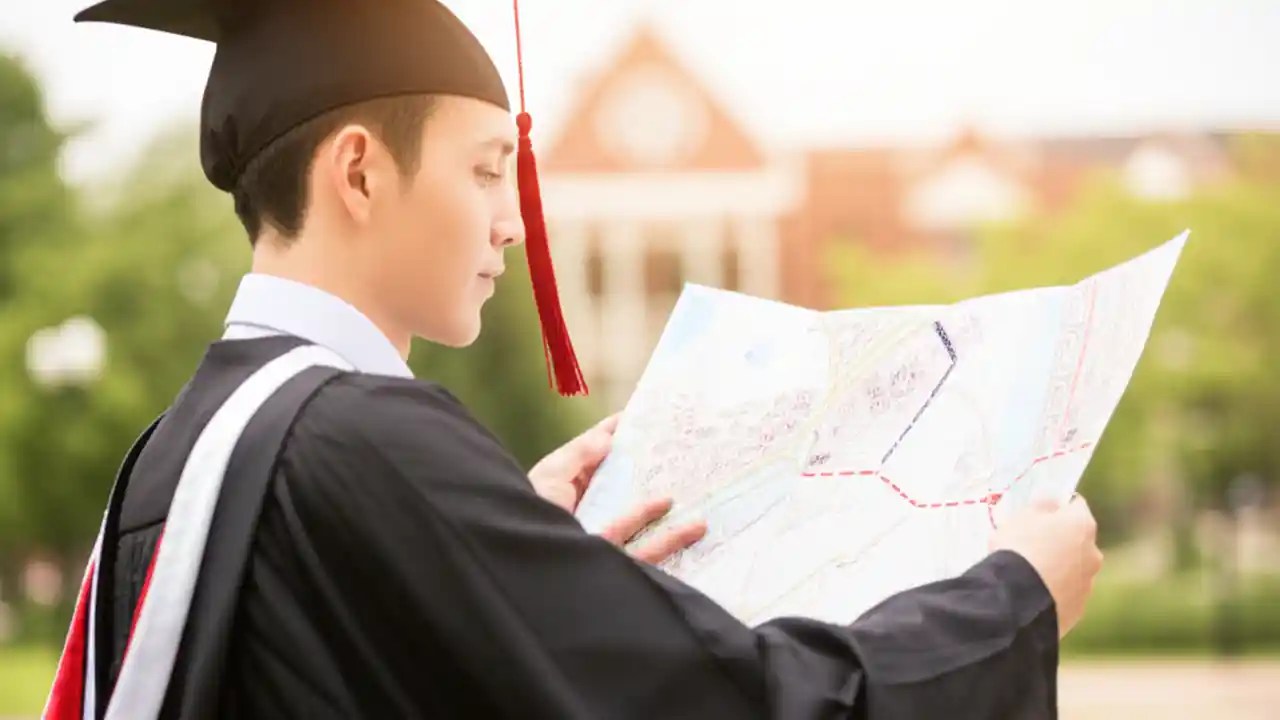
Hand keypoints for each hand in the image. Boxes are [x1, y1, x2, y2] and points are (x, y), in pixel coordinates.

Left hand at [528, 414, 706, 563]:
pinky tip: (695, 526)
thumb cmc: (528, 518)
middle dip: (652, 468)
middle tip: (682, 449)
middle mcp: (591, 511)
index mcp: (571, 489)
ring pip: (645, 518)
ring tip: (696, 487)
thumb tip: (609, 438)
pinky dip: (672, 540)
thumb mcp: (549, 477)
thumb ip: (578, 455)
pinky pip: (649, 552)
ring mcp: (604, 537)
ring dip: (672, 505)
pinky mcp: (615, 562)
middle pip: (627, 485)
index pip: (600, 456)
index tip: (648, 418)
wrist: (525, 569)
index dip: (620, 436)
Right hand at [990, 495, 1103, 637]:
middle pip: (1077, 540)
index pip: (1075, 505)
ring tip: (1029, 574)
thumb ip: (1041, 506)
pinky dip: (1053, 591)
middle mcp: (1093, 553)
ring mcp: (1087, 584)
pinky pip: (1065, 594)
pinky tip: (1032, 594)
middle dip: (1060, 540)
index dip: (1057, 506)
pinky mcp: (1078, 609)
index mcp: (1082, 524)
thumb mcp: (1021, 516)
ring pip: (1073, 569)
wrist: (1017, 599)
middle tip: (1032, 545)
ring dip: (1058, 568)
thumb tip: (1053, 502)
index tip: (1040, 512)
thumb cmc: (1019, 547)